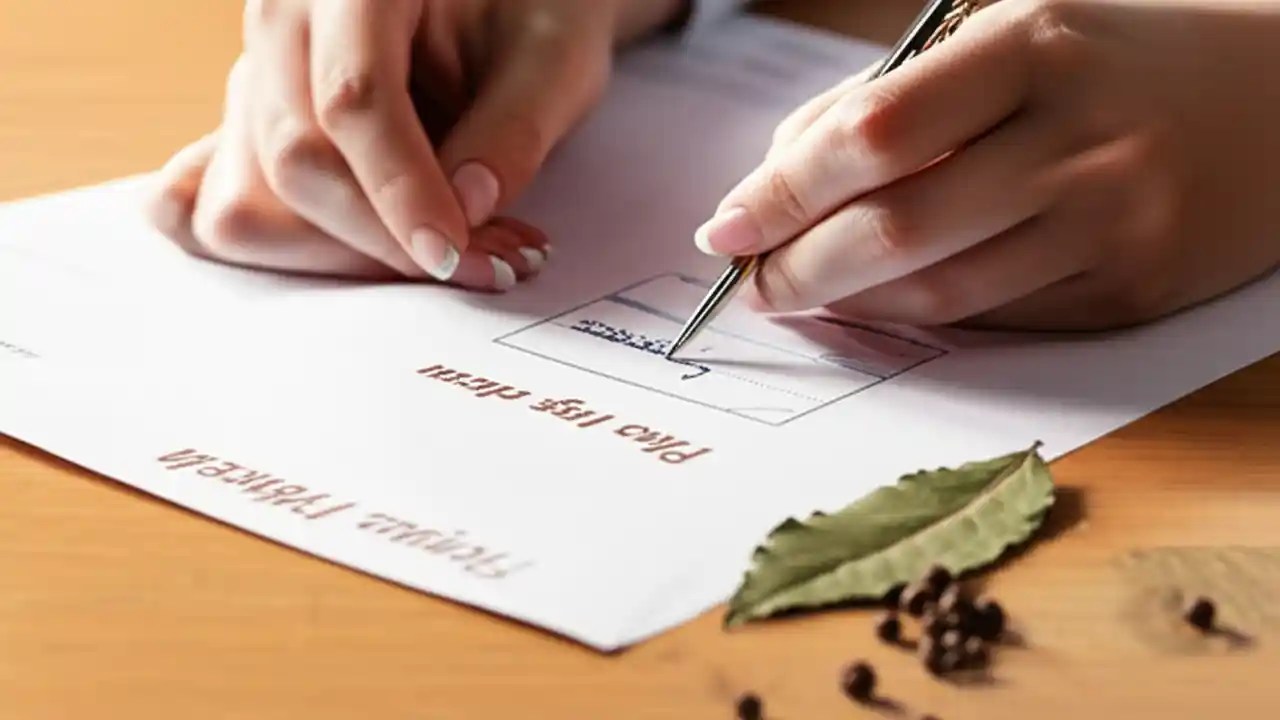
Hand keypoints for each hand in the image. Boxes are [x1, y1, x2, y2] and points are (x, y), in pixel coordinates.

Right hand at [148, 0, 682, 288]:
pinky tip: (363, 250)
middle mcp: (282, 18)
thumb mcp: (554, 60)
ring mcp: (256, 76)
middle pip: (296, 159)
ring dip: (351, 255)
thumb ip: (513, 132)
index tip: (454, 254)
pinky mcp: (252, 126)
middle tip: (491, 263)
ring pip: (250, 201)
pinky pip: (215, 206)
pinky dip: (286, 248)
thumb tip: (465, 211)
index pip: (353, 98)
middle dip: (387, 239)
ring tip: (462, 253)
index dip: (402, 190)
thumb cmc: (533, 12)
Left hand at [696, 0, 1279, 329]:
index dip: (782, 190)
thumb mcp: (1007, 36)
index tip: (724, 227)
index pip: (875, 133)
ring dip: (850, 305)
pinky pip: (997, 319)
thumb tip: (775, 180)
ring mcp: (1114, 220)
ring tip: (803, 293)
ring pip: (941, 293)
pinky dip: (922, 317)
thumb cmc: (1116, 59)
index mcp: (1033, 45)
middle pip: (896, 230)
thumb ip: (889, 100)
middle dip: (798, 269)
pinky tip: (884, 303)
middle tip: (752, 283)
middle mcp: (1078, 136)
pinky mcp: (1131, 288)